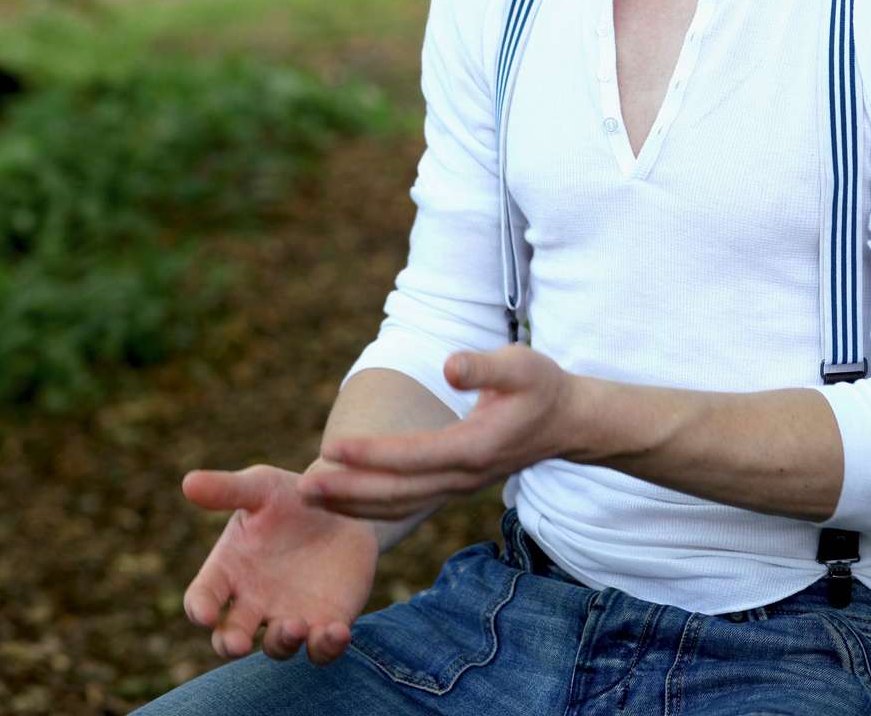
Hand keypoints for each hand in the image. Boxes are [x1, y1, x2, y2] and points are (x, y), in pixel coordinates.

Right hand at [181, 463, 379, 663]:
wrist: (343, 505)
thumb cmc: (291, 497)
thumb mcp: (261, 488)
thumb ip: (227, 490)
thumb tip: (188, 481)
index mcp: (230, 570)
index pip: (202, 597)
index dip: (199, 608)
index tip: (203, 613)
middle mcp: (254, 601)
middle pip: (230, 636)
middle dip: (230, 643)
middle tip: (238, 643)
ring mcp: (289, 616)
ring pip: (276, 646)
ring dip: (282, 642)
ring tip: (294, 625)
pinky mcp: (326, 622)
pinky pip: (322, 648)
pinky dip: (327, 646)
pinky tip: (337, 631)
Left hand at [299, 344, 578, 520]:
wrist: (568, 421)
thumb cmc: (542, 386)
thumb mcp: (522, 365)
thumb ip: (485, 367)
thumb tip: (448, 366)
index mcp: (475, 448)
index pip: (412, 457)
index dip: (370, 455)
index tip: (331, 448)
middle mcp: (464, 476)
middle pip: (398, 494)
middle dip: (349, 491)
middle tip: (303, 488)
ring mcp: (459, 487)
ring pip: (400, 505)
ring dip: (354, 503)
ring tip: (312, 495)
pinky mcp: (454, 485)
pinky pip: (408, 503)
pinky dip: (372, 505)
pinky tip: (344, 498)